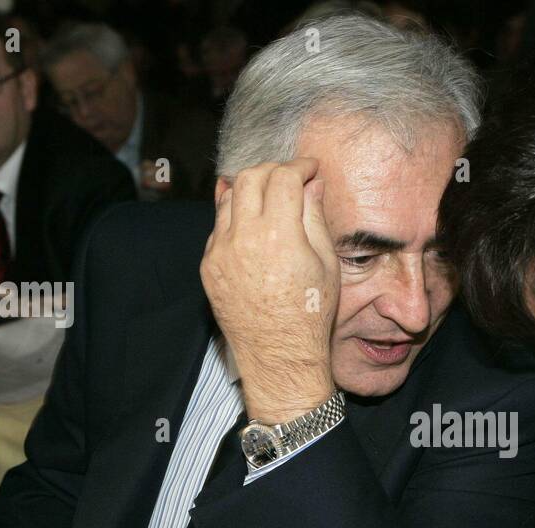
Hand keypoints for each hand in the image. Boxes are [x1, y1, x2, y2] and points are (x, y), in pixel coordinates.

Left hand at [200, 158, 338, 423]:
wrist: (280, 355)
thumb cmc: (310, 313)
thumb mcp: (326, 263)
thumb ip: (314, 217)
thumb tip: (310, 184)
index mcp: (278, 235)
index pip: (283, 177)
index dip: (299, 166)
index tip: (310, 169)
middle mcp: (243, 238)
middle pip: (249, 178)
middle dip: (272, 170)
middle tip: (290, 177)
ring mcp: (220, 252)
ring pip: (228, 198)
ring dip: (250, 189)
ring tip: (270, 198)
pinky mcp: (209, 266)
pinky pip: (219, 227)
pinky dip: (236, 217)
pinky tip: (255, 227)